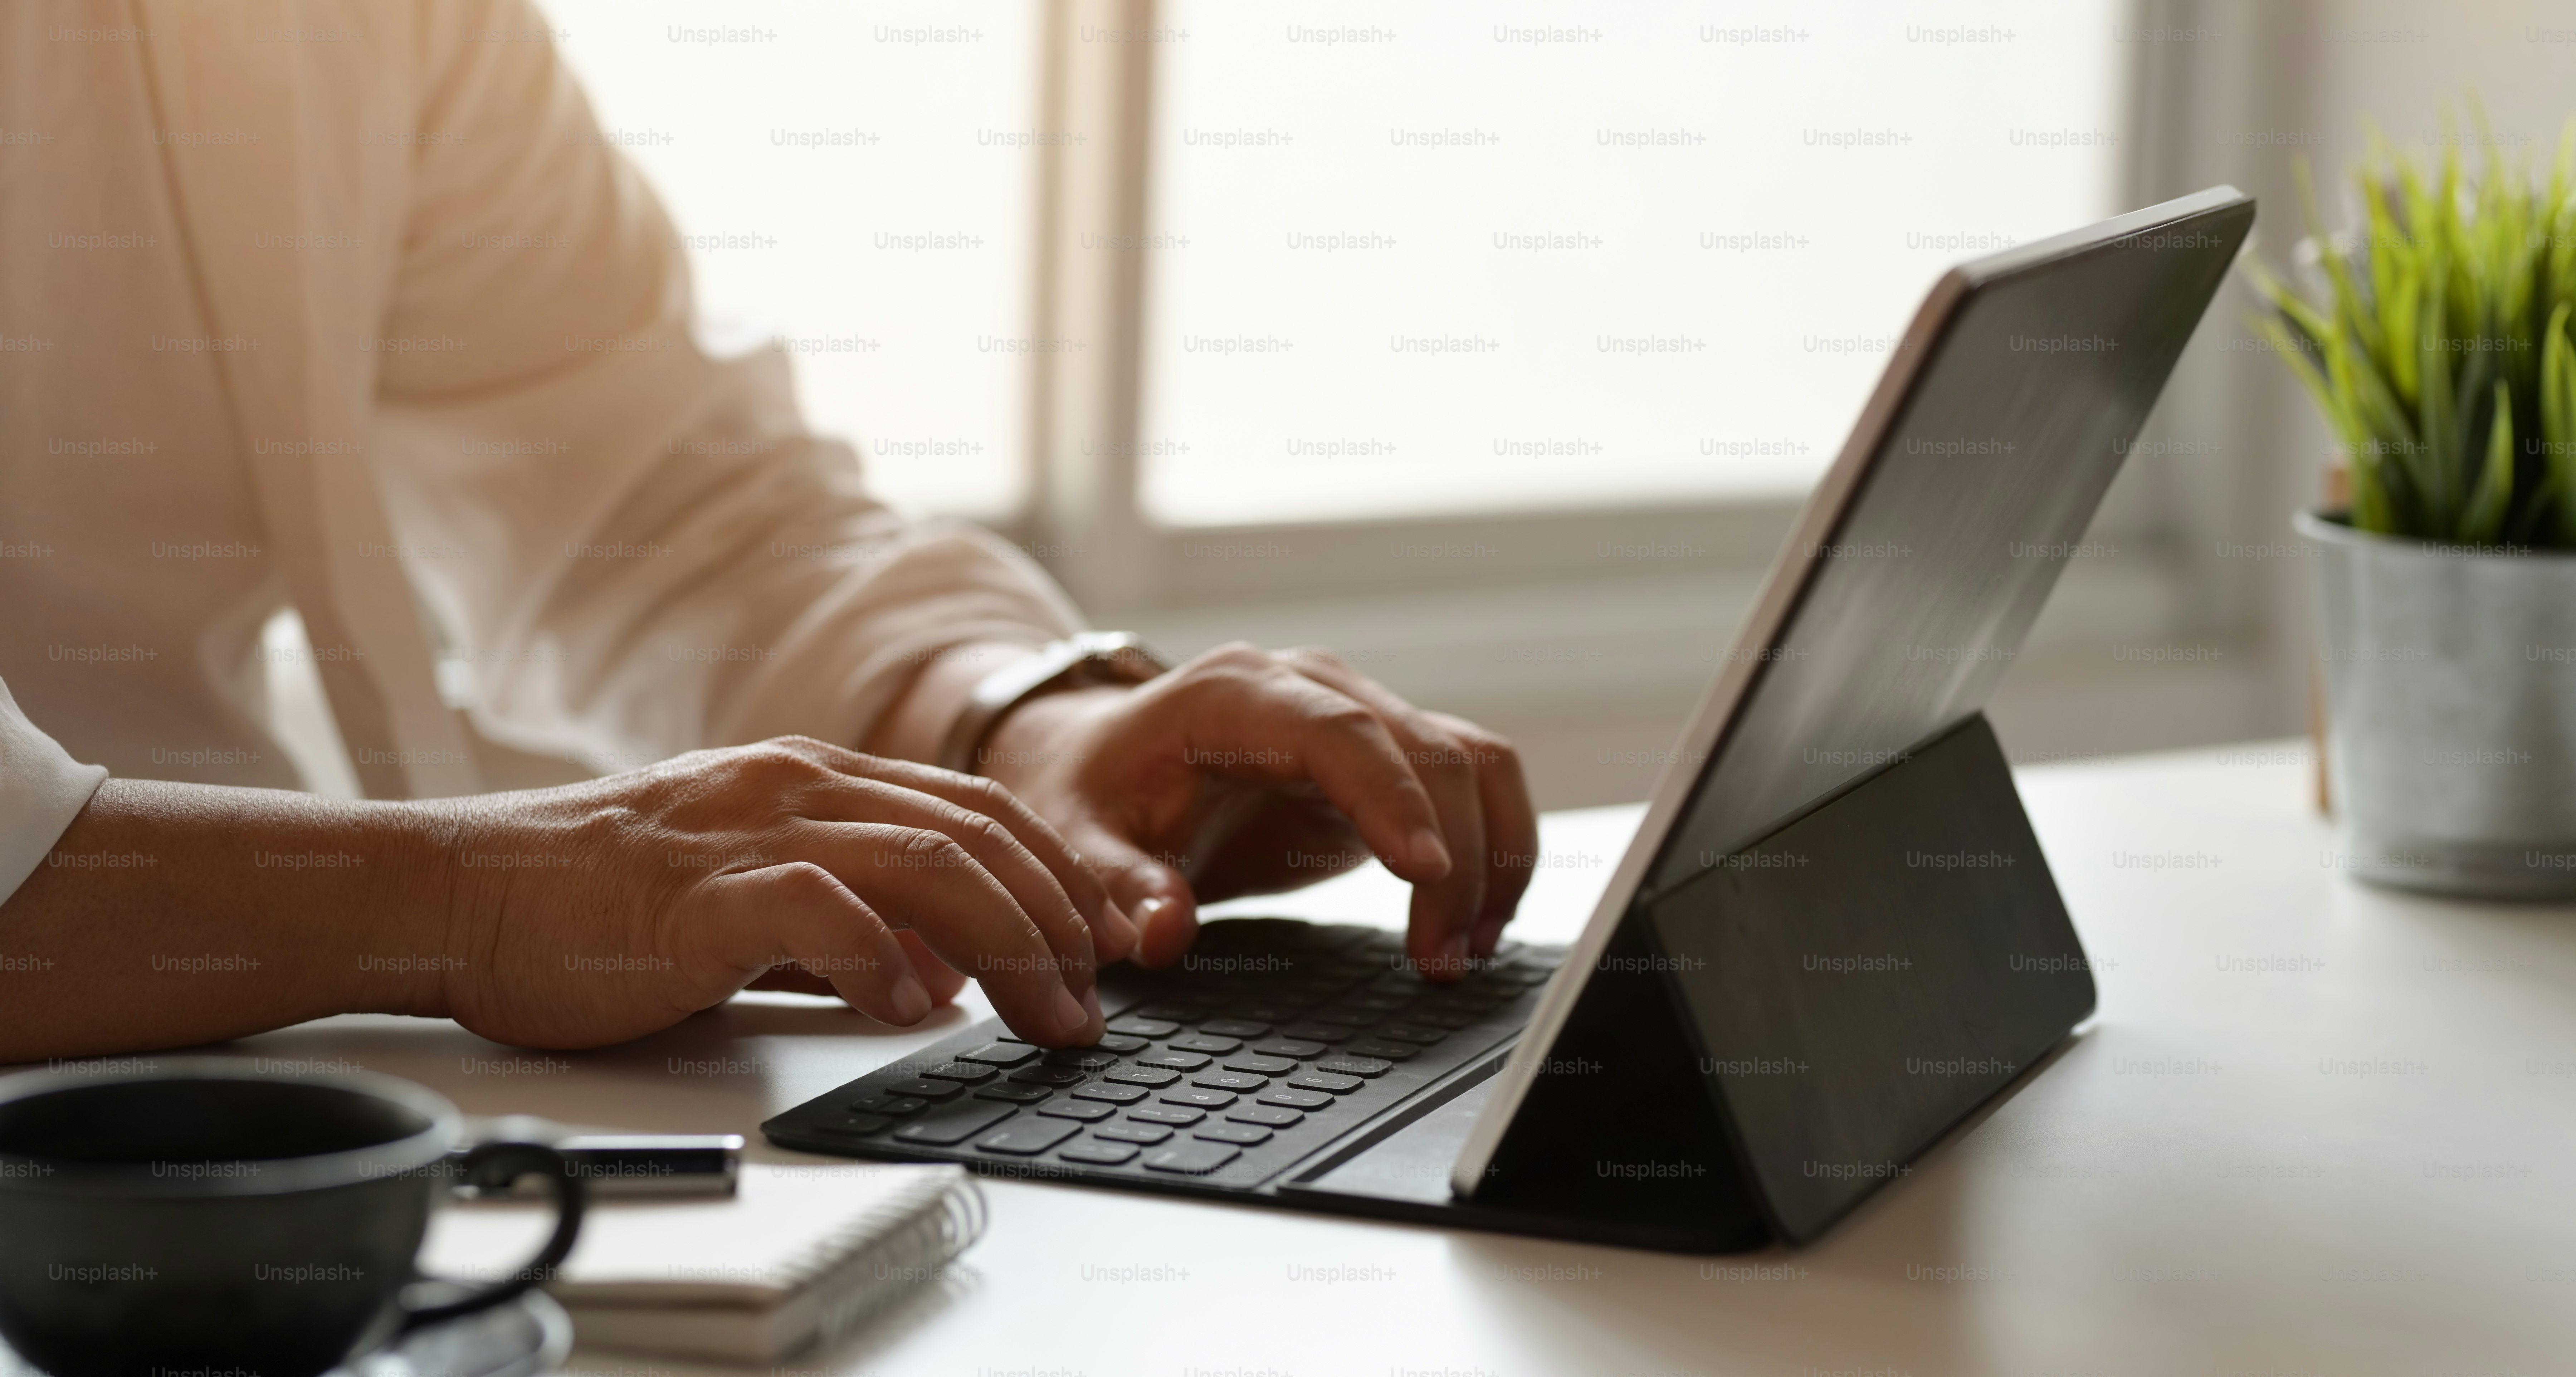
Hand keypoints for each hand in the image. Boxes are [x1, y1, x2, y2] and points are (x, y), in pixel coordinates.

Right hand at [424, 737, 1133, 1047]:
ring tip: (1045, 1013)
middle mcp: (795, 787)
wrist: (463, 891)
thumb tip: (941, 969)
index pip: (981, 812)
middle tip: (1097, 1000)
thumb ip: (844, 911)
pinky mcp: (697, 895)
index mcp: (815, 779)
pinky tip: (917, 1007)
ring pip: (927, 865)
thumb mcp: (749, 887)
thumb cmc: (599, 899)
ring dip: (1007, 944)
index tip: (1106, 947)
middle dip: (1059, 921)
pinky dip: (883, 958)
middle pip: (978, 837)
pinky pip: (817, 910)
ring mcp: (748, 834)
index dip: (1061, 876)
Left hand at [973, 644, 1536, 975]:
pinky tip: (1479, 919)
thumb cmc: (1087, 794)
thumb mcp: (1074, 842)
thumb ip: (1117, 887)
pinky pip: (1472, 780)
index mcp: (1236, 694)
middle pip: (1426, 750)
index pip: (1340, 733)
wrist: (1094, 759)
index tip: (1424, 873)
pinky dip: (1493, 845)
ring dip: (1489, 853)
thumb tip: (1161, 934)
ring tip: (1467, 947)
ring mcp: (1359, 713)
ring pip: (1469, 760)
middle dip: (1452, 857)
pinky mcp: (1385, 753)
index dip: (1390, 798)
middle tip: (1440, 958)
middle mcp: (1312, 687)